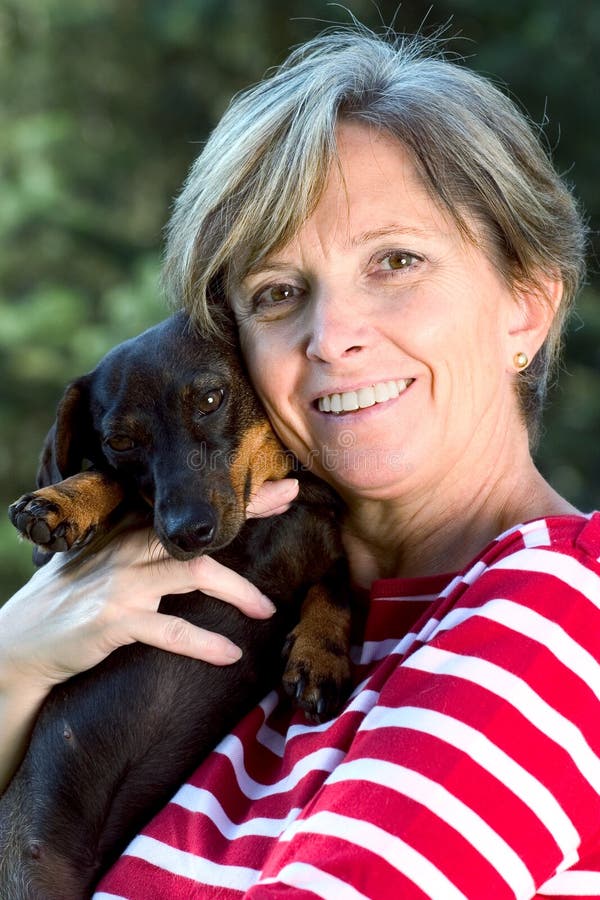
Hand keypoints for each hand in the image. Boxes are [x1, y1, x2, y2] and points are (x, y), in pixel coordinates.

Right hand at [0, 478, 298, 693]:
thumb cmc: (64, 603)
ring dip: (237, 591)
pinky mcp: (111, 621)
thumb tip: (186, 545)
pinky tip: (231, 653)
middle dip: (247, 511)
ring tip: (266, 609)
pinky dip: (204, 643)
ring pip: (192, 573)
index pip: (183, 508)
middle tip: (291, 500)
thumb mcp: (97, 563)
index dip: (231, 495)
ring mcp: (118, 583)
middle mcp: (123, 548)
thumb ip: (134, 547)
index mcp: (123, 532)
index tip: (278, 483)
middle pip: (196, 529)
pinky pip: (170, 630)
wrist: (17, 645)